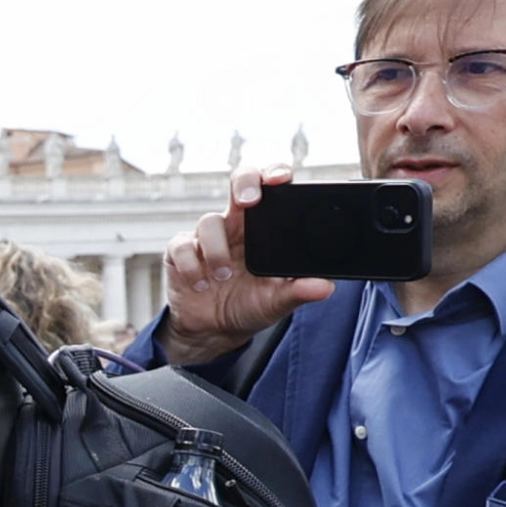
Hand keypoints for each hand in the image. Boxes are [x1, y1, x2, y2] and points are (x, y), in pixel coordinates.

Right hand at [158, 165, 334, 365]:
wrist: (215, 331)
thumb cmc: (249, 306)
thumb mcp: (278, 301)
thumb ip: (299, 291)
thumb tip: (326, 287)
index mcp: (263, 228)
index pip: (270, 189)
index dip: (274, 175)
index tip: (281, 179)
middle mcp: (235, 225)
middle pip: (239, 183)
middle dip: (244, 183)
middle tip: (249, 201)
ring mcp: (206, 238)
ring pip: (208, 221)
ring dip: (217, 249)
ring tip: (224, 277)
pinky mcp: (179, 254)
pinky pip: (180, 247)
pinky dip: (191, 265)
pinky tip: (201, 284)